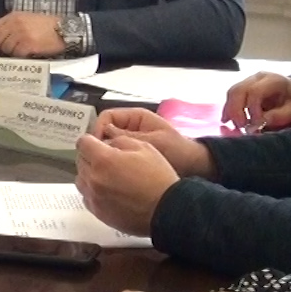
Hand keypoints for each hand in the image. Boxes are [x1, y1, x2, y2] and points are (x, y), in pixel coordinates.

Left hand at [0, 10, 64, 57]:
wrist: (63, 30)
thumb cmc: (47, 26)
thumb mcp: (27, 18)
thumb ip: (12, 24)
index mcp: (14, 16)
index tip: (3, 42)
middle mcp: (16, 24)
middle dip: (3, 46)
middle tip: (13, 48)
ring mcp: (21, 34)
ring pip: (6, 49)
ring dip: (13, 52)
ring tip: (24, 49)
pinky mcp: (28, 45)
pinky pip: (17, 54)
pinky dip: (22, 56)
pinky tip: (29, 52)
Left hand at [75, 133, 179, 237]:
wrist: (166, 210)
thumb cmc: (158, 178)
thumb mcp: (144, 147)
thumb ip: (120, 140)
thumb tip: (107, 142)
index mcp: (103, 160)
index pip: (83, 143)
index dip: (90, 140)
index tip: (97, 143)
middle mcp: (94, 179)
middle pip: (80, 161)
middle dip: (90, 156)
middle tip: (107, 158)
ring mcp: (94, 198)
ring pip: (81, 180)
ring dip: (89, 174)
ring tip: (107, 175)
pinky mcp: (98, 212)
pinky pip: (87, 197)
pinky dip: (93, 191)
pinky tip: (108, 191)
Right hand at [92, 108, 216, 177]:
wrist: (194, 167)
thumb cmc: (178, 151)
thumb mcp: (154, 141)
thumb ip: (129, 136)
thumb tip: (104, 134)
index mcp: (135, 118)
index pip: (106, 117)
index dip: (98, 129)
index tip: (96, 145)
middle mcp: (130, 128)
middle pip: (104, 133)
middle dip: (100, 145)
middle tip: (97, 160)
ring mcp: (130, 143)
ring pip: (109, 147)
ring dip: (107, 156)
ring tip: (105, 169)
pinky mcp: (132, 158)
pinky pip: (116, 158)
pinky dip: (113, 165)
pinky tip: (112, 174)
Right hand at [221, 72, 290, 133]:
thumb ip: (280, 115)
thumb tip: (260, 122)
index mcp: (274, 80)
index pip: (255, 91)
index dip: (252, 109)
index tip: (256, 124)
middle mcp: (258, 77)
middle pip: (239, 90)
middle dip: (236, 110)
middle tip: (240, 127)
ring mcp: (249, 80)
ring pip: (232, 92)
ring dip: (230, 110)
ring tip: (235, 125)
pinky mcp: (243, 87)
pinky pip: (231, 96)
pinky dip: (228, 108)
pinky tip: (228, 120)